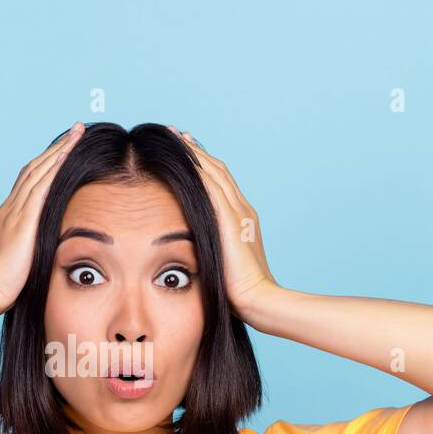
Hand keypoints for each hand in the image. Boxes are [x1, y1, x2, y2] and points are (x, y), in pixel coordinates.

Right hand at [0, 121, 85, 316]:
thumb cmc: (2, 285)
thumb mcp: (21, 259)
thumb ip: (32, 248)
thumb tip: (47, 249)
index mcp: (9, 216)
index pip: (30, 181)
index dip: (48, 163)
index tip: (64, 150)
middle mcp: (10, 208)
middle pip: (35, 168)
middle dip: (56, 148)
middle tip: (75, 130)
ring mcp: (14, 212)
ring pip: (39, 171)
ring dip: (59, 150)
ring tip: (76, 133)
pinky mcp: (22, 221)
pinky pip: (40, 187)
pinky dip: (53, 168)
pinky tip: (65, 155)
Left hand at [169, 126, 278, 321]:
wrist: (257, 298)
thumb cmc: (238, 292)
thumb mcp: (223, 264)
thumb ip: (212, 250)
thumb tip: (192, 251)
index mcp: (242, 219)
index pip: (221, 185)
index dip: (203, 167)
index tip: (187, 153)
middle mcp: (242, 209)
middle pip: (217, 171)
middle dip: (196, 152)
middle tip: (177, 134)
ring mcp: (238, 212)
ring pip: (214, 172)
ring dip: (194, 153)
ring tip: (175, 137)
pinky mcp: (230, 219)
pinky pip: (211, 186)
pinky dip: (197, 168)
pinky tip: (182, 156)